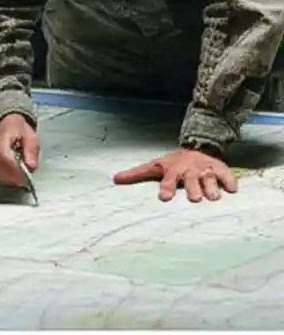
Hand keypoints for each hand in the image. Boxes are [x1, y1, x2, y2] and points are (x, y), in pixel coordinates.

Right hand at [0, 113, 39, 186]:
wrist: (5, 122)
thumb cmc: (18, 130)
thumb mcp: (30, 137)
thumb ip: (31, 152)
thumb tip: (31, 167)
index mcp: (2, 137)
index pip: (3, 155)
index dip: (13, 168)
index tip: (24, 176)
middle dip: (11, 176)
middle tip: (23, 181)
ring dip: (5, 178)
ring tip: (17, 179)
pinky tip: (8, 178)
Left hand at [113, 147, 237, 201]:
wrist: (196, 148)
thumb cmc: (172, 164)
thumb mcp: (154, 166)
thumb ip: (136, 174)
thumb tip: (114, 179)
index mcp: (172, 171)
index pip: (168, 181)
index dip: (167, 188)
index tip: (165, 198)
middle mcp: (189, 171)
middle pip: (191, 182)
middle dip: (193, 189)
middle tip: (195, 198)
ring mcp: (205, 170)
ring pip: (209, 180)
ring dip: (211, 188)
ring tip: (214, 197)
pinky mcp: (220, 169)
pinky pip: (227, 175)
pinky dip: (230, 181)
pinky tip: (232, 189)